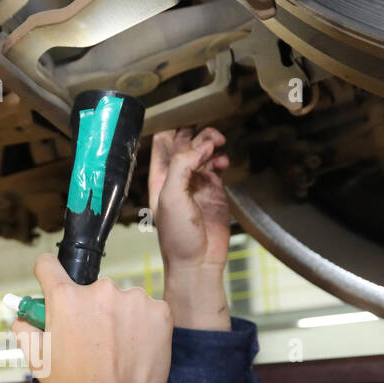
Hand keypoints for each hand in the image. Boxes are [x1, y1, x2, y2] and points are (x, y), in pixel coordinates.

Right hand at [11, 253, 168, 382]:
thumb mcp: (37, 359)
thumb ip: (25, 329)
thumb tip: (22, 319)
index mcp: (66, 298)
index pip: (49, 266)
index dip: (47, 274)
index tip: (51, 280)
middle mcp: (100, 291)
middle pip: (91, 290)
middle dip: (90, 310)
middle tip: (92, 341)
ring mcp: (133, 299)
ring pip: (122, 301)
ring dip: (119, 317)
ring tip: (117, 350)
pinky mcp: (159, 312)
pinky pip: (148, 311)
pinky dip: (144, 326)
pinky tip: (136, 349)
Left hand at [147, 126, 234, 330]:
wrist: (198, 262)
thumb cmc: (178, 236)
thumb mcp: (172, 197)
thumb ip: (182, 167)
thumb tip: (200, 145)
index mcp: (160, 177)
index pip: (163, 142)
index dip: (175, 128)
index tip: (189, 120)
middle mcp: (177, 177)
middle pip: (185, 142)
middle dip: (197, 134)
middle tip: (209, 139)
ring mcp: (196, 182)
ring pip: (202, 151)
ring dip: (210, 143)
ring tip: (218, 146)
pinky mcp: (213, 190)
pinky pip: (216, 165)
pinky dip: (221, 159)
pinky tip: (223, 163)